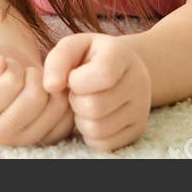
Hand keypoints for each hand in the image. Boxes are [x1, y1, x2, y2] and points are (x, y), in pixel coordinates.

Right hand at [0, 44, 74, 147]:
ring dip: (49, 85)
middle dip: (33, 75)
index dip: (13, 66)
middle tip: (23, 74)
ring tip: (34, 82)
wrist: (5, 80)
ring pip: (55, 105)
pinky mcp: (49, 138)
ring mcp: (26, 139)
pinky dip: (63, 96)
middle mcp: (1, 133)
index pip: (12, 80)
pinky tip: (48, 93)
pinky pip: (68, 115)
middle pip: (35, 96)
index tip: (5, 67)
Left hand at [42, 33, 150, 151]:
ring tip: (84, 104)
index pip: (103, 74)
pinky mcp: (137, 130)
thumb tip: (51, 86)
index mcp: (122, 55)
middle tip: (77, 93)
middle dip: (76, 102)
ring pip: (97, 129)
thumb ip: (58, 60)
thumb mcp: (74, 47)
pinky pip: (104, 144)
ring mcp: (141, 108)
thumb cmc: (90, 58)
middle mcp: (138, 82)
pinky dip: (90, 135)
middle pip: (95, 107)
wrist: (120, 69)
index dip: (77, 80)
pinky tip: (93, 117)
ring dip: (81, 120)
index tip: (73, 77)